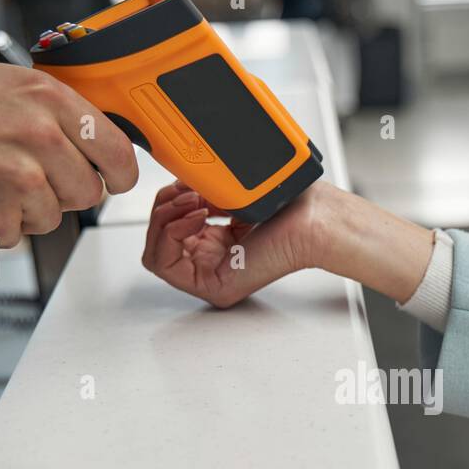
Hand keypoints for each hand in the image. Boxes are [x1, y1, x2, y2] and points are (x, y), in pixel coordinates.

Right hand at [0, 48, 138, 244]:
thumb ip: (22, 90)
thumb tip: (54, 107)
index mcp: (42, 97)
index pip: (115, 147)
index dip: (118, 169)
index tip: (115, 177)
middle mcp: (41, 139)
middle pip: (87, 190)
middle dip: (61, 190)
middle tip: (21, 178)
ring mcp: (23, 184)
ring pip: (51, 216)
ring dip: (24, 209)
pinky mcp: (1, 223)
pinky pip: (15, 235)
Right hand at [142, 179, 435, 306]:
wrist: (312, 218)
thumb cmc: (291, 204)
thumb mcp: (233, 190)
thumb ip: (202, 188)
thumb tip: (174, 181)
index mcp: (216, 239)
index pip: (168, 227)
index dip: (167, 202)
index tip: (183, 184)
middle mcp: (211, 259)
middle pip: (157, 239)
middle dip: (163, 209)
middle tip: (186, 192)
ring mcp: (210, 275)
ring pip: (155, 252)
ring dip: (164, 220)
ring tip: (193, 203)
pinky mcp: (212, 286)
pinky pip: (163, 264)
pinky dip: (169, 235)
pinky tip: (195, 217)